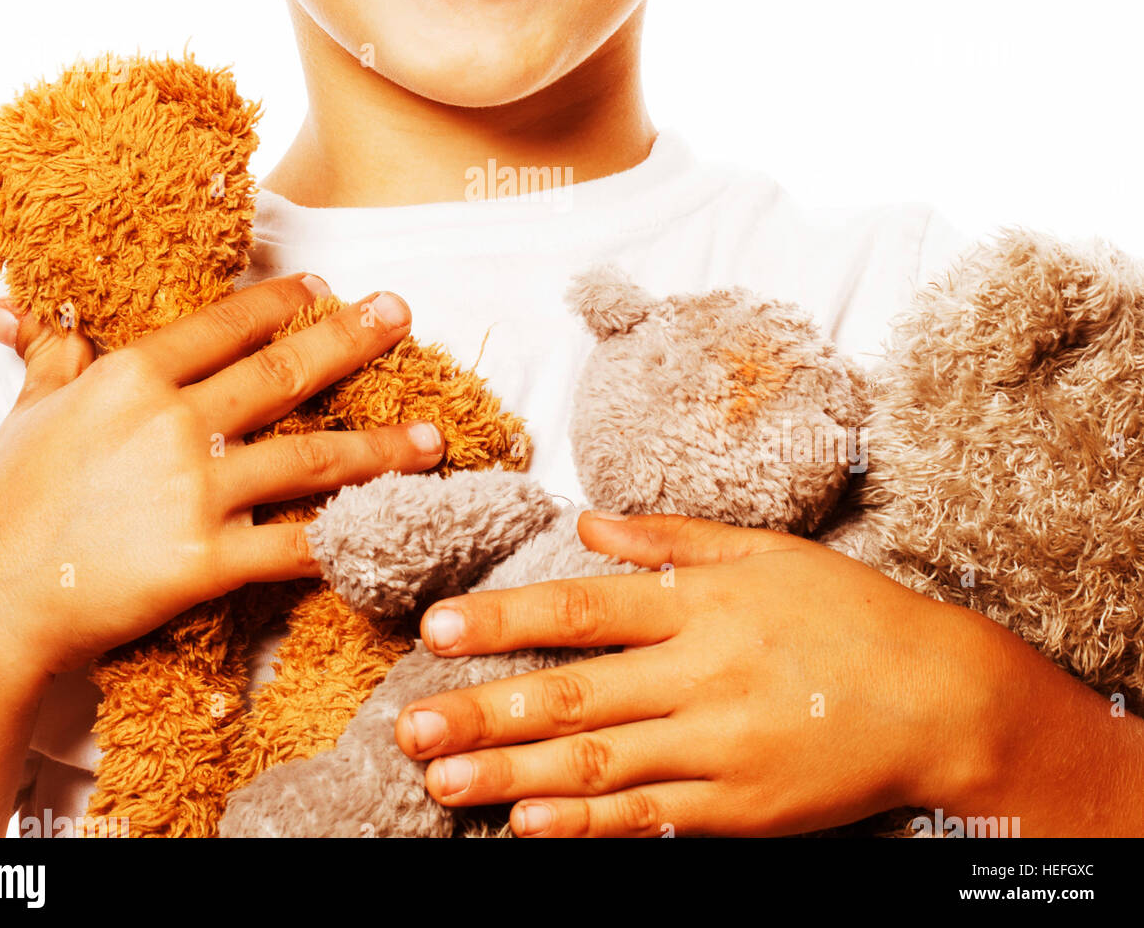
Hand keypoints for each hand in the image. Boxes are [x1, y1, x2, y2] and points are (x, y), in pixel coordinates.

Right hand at [0, 275, 444, 683]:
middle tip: (400, 313)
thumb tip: (39, 316)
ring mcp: (196, 492)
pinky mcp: (207, 560)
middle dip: (352, 340)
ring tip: (431, 438)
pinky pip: (294, 544)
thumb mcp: (28, 412)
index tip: (323, 286)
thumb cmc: (4, 504)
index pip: (226, 325)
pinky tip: (389, 526)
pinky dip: (345, 537)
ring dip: (380, 447)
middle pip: (285, 372)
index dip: (282, 302)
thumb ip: (53, 359)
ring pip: (312, 458)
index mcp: (134, 378)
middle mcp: (175, 423)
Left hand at [394, 512, 1004, 837]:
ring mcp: (720, 748)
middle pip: (573, 694)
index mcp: (703, 603)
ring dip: (510, 773)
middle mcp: (702, 674)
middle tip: (410, 725)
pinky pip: (649, 818)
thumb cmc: (848, 612)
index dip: (506, 619)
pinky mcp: (740, 809)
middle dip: (483, 709)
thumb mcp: (765, 552)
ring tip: (442, 780)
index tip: (438, 628)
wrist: (940, 697)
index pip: (583, 608)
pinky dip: (585, 825)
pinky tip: (528, 824)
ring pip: (597, 762)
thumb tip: (590, 525)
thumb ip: (672, 540)